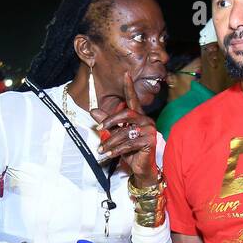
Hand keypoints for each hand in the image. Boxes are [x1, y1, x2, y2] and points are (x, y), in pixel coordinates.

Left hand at [91, 70, 158, 185]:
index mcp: (139, 117)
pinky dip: (116, 150)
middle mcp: (146, 120)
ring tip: (101, 150)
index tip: (125, 74)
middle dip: (110, 121)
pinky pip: (129, 143)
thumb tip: (93, 111)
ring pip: (125, 131)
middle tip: (99, 129)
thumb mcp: (117, 135)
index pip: (133, 99)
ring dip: (110, 141)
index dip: (129, 87)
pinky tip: (109, 155)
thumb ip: (107, 122)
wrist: (142, 169)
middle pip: (126, 113)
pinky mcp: (149, 141)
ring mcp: (149, 130)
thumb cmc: (131, 151)